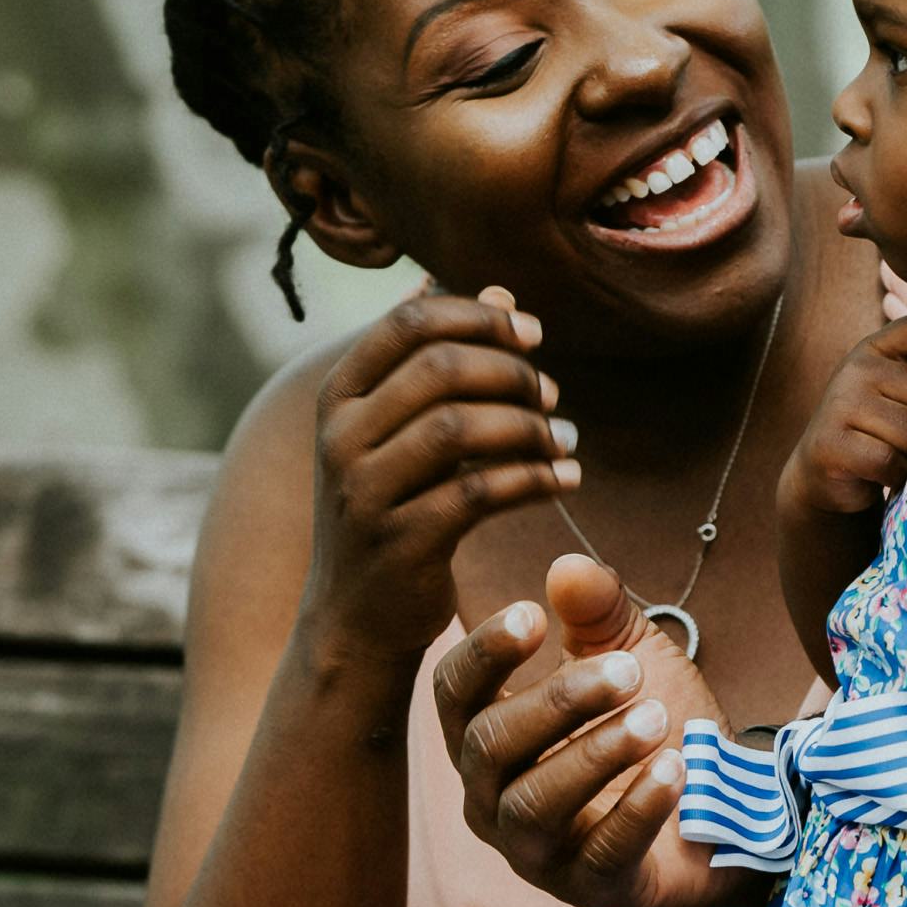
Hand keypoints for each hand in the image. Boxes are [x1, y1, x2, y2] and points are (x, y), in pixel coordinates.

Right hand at [303, 286, 574, 664]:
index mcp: (339, 397)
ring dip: (529, 426)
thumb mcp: (399, 431)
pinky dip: (535, 478)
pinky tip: (566, 478)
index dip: (480, 317)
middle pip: (440, 369)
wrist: (356, 615)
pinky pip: (481, 492)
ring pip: (462, 428)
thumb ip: (443, 361)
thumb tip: (501, 290)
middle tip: (552, 393)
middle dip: (512, 372)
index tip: (533, 333)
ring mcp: (366, 492)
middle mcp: (341, 438)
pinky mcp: (402, 542)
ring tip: (566, 439)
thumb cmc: (393, 507)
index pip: (410, 323)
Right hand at [428, 553, 730, 906]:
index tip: (533, 615)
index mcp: (488, 736)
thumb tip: (566, 567)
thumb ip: (598, 613)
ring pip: (534, 804)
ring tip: (654, 716)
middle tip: (629, 670)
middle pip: (491, 745)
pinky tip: (674, 770)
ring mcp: (536, 853)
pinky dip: (636, 809)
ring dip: (595, 753)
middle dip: (558, 702)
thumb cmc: (653, 722)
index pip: (454, 694)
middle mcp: (492, 798)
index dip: (484, 653)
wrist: (724, 805)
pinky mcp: (591, 889)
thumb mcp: (629, 654)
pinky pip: (601, 854)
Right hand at [777, 310, 906, 523]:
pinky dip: (898, 477)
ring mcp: (841, 403)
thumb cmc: (875, 429)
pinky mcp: (832, 443)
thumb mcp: (901, 388)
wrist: (823, 475)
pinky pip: (890, 461)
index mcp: (876, 348)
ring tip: (906, 460)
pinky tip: (890, 477)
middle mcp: (856, 368)